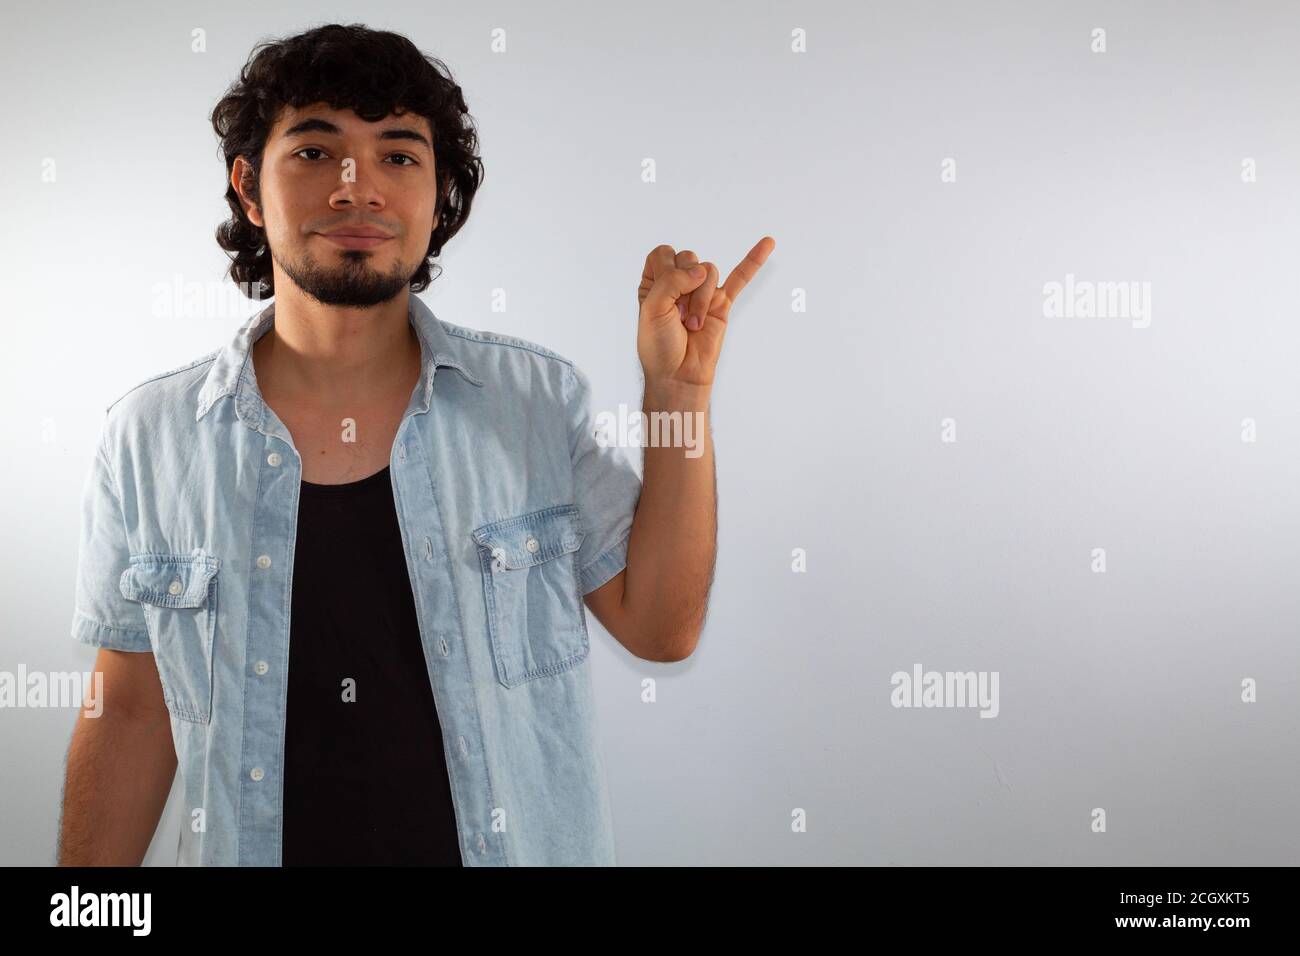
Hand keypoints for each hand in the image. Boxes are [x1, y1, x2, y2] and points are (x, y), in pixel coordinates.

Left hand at [636, 236, 775, 391]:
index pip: (663, 254)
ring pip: (709, 272)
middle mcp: (679, 283)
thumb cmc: (659, 346)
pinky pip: (741, 278)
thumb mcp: (651, 308)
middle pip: (688, 259)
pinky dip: (754, 261)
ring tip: (692, 323)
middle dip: (683, 288)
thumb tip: (700, 271)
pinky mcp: (722, 303)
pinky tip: (768, 244)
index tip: (661, 293)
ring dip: (699, 299)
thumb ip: (670, 280)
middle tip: (677, 315)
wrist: (678, 374)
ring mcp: (702, 292)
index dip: (665, 269)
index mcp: (655, 281)